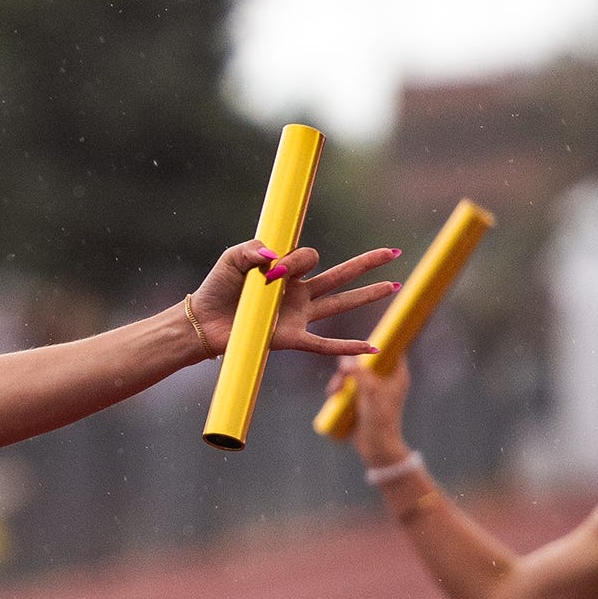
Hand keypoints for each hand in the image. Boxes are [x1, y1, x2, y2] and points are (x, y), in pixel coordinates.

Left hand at [186, 240, 398, 360]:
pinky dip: (348, 347)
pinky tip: (372, 349)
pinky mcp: (290, 338)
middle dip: (366, 263)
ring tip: (394, 286)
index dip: (295, 260)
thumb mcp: (233, 258)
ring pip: (340, 303)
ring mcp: (297, 316)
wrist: (202, 321)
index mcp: (285, 272)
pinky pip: (324, 344)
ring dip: (368, 295)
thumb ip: (254, 249)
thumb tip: (275, 258)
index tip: (269, 269)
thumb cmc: (217, 288)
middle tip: (392, 252)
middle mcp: (297, 293)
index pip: (308, 257)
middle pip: (340, 275)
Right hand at [327, 351, 415, 465]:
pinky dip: (340, 391)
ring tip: (333, 392)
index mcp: (397, 375)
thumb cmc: (380, 418)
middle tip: (340, 375)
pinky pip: (348, 389)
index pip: (391, 350)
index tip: (361, 344)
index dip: (377, 345)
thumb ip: (358, 372)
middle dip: (350, 368)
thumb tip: (344, 358)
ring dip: (341, 381)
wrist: (377, 447)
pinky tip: (332, 396)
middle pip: (366, 362)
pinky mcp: (361, 402)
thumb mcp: (370, 391)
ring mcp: (373, 392)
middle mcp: (386, 381)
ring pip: (354, 376)